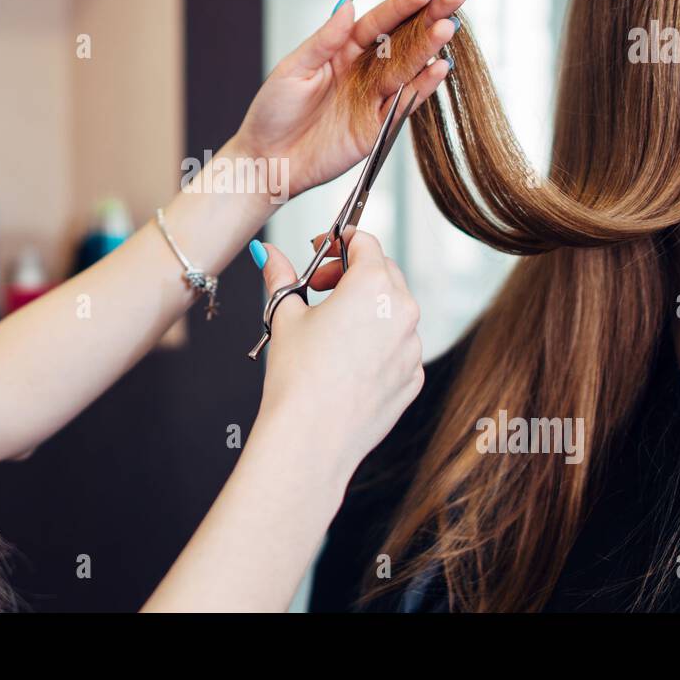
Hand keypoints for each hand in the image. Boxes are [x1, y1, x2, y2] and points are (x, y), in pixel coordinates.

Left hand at [230, 0, 470, 202]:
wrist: (268, 160)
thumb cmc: (273, 112)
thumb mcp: (292, 69)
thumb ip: (324, 41)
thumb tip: (348, 5)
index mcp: (342, 50)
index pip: (379, 22)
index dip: (403, 5)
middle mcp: (363, 70)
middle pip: (404, 39)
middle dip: (431, 16)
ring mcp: (373, 98)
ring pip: (409, 68)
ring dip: (430, 48)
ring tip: (449, 27)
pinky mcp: (377, 126)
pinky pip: (405, 103)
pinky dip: (423, 87)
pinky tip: (440, 67)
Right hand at [252, 229, 422, 489]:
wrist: (311, 438)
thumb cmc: (298, 378)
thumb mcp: (284, 315)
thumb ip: (280, 275)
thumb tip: (267, 254)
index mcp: (373, 286)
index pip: (364, 242)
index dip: (338, 241)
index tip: (323, 251)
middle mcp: (403, 312)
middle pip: (384, 272)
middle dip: (352, 272)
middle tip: (321, 286)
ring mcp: (413, 348)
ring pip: (394, 311)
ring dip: (368, 308)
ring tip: (331, 327)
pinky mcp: (413, 378)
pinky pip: (399, 347)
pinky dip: (378, 343)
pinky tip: (346, 359)